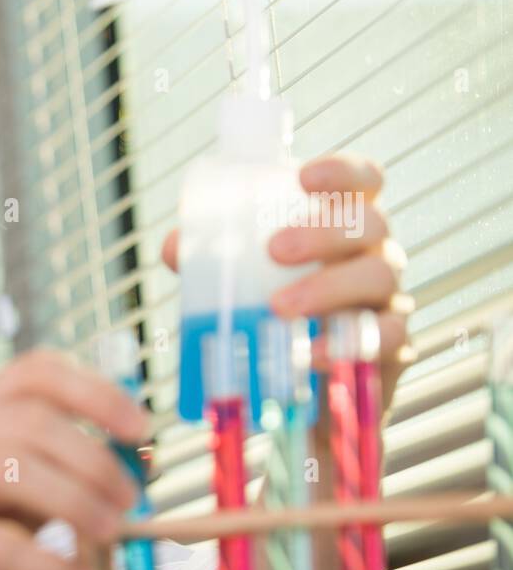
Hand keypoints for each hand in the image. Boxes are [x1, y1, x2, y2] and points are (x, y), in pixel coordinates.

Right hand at [0, 349, 147, 569]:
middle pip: (34, 423)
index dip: (97, 391)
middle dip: (96, 461)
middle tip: (129, 501)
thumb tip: (135, 466)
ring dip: (79, 504)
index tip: (141, 428)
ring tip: (111, 535)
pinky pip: (2, 546)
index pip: (36, 371)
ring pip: (18, 472)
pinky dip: (53, 566)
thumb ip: (52, 468)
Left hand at [162, 154, 413, 409]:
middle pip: (370, 224)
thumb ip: (209, 264)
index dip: (343, 172)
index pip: (362, 183)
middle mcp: (374, 255)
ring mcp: (388, 299)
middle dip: (322, 232)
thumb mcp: (240, 288)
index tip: (305, 179)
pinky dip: (344, 344)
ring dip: (327, 287)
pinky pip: (384, 338)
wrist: (304, 398)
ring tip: (279, 307)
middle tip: (275, 250)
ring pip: (378, 276)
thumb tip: (176, 247)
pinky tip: (307, 353)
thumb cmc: (275, 323)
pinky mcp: (394, 348)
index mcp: (343, 228)